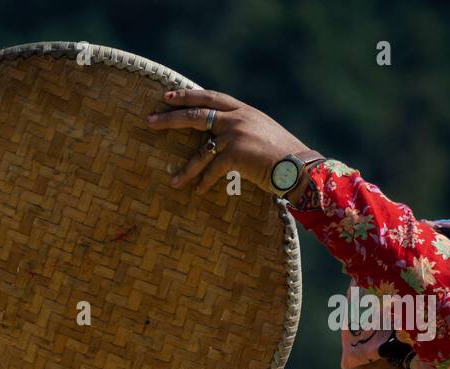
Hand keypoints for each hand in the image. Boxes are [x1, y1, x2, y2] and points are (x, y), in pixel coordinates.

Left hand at [146, 89, 310, 194]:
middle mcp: (238, 118)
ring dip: (186, 169)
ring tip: (173, 180)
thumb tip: (219, 135)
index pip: (211, 97)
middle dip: (171, 118)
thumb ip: (241, 128)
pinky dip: (204, 183)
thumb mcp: (261, 132)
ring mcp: (236, 135)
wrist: (300, 166)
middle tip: (149, 120)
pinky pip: (212, 170)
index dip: (188, 95)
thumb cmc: (282, 154)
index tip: (168, 95)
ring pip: (201, 150)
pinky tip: (199, 192)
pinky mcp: (236, 154)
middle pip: (197, 114)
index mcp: (243, 110)